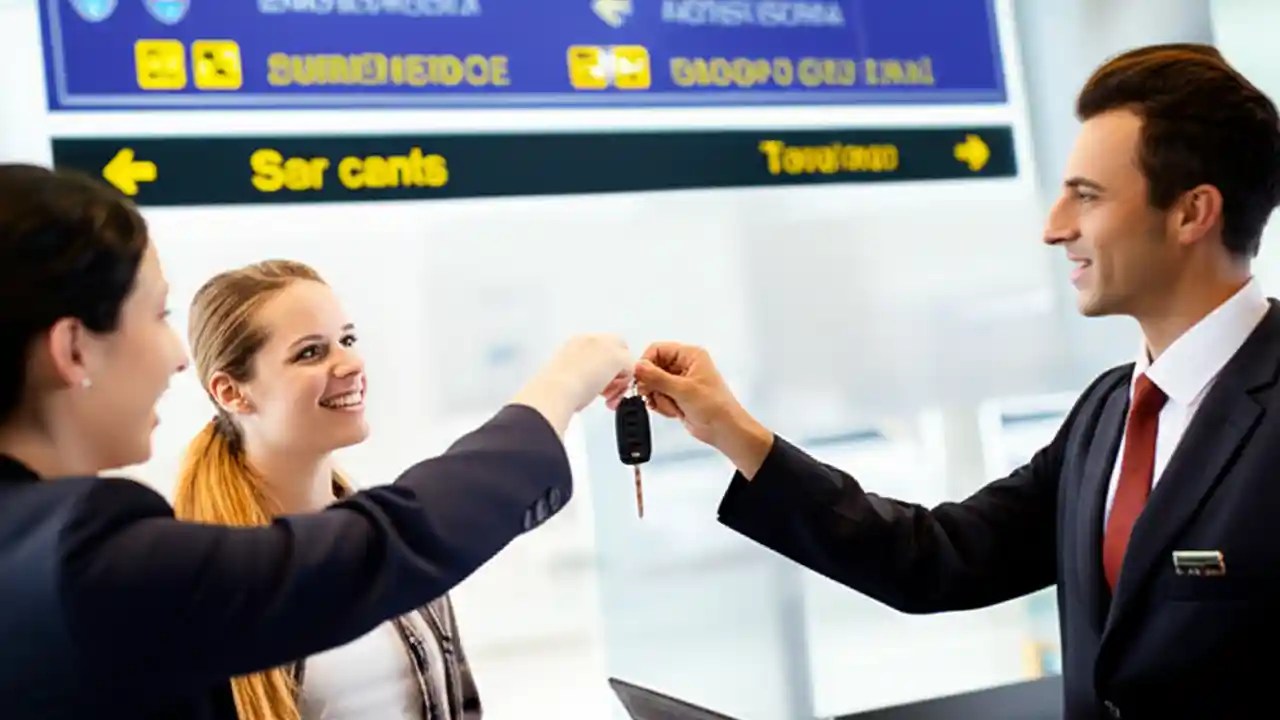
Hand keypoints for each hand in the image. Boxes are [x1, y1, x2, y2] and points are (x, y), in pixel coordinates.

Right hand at [512, 334, 633, 436]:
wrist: (554, 391)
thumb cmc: (553, 390)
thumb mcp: (564, 378)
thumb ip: (578, 375)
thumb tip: (585, 387)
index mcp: (575, 343)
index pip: (599, 350)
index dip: (602, 368)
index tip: (596, 386)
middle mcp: (591, 340)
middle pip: (615, 348)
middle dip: (614, 370)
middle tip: (604, 391)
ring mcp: (605, 345)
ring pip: (624, 359)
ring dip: (618, 380)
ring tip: (605, 397)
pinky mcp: (618, 357)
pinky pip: (631, 370)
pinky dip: (623, 385)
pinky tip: (609, 397)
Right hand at [628, 342, 773, 476]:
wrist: (724, 430)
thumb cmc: (716, 407)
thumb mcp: (684, 390)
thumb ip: (658, 378)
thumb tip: (638, 367)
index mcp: (690, 355)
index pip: (657, 349)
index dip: (646, 363)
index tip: (640, 378)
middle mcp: (684, 365)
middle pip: (652, 367)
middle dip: (652, 384)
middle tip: (652, 394)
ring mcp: (680, 382)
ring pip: (653, 384)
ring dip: (658, 397)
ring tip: (672, 405)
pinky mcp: (677, 396)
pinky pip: (658, 396)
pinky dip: (662, 405)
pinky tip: (673, 411)